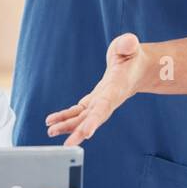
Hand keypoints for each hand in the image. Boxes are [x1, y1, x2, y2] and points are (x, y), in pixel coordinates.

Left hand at [45, 32, 147, 146]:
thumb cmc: (132, 56)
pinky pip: (77, 113)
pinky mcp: (92, 102)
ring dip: (67, 126)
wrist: (136, 69)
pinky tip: (51, 122)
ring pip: (82, 119)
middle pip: (93, 119)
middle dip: (79, 131)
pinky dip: (64, 117)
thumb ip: (129, 45)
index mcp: (116, 89)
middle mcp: (108, 101)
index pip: (105, 107)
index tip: (87, 133)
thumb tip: (128, 42)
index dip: (95, 120)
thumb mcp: (131, 47)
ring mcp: (99, 103)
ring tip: (50, 131)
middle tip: (68, 144)